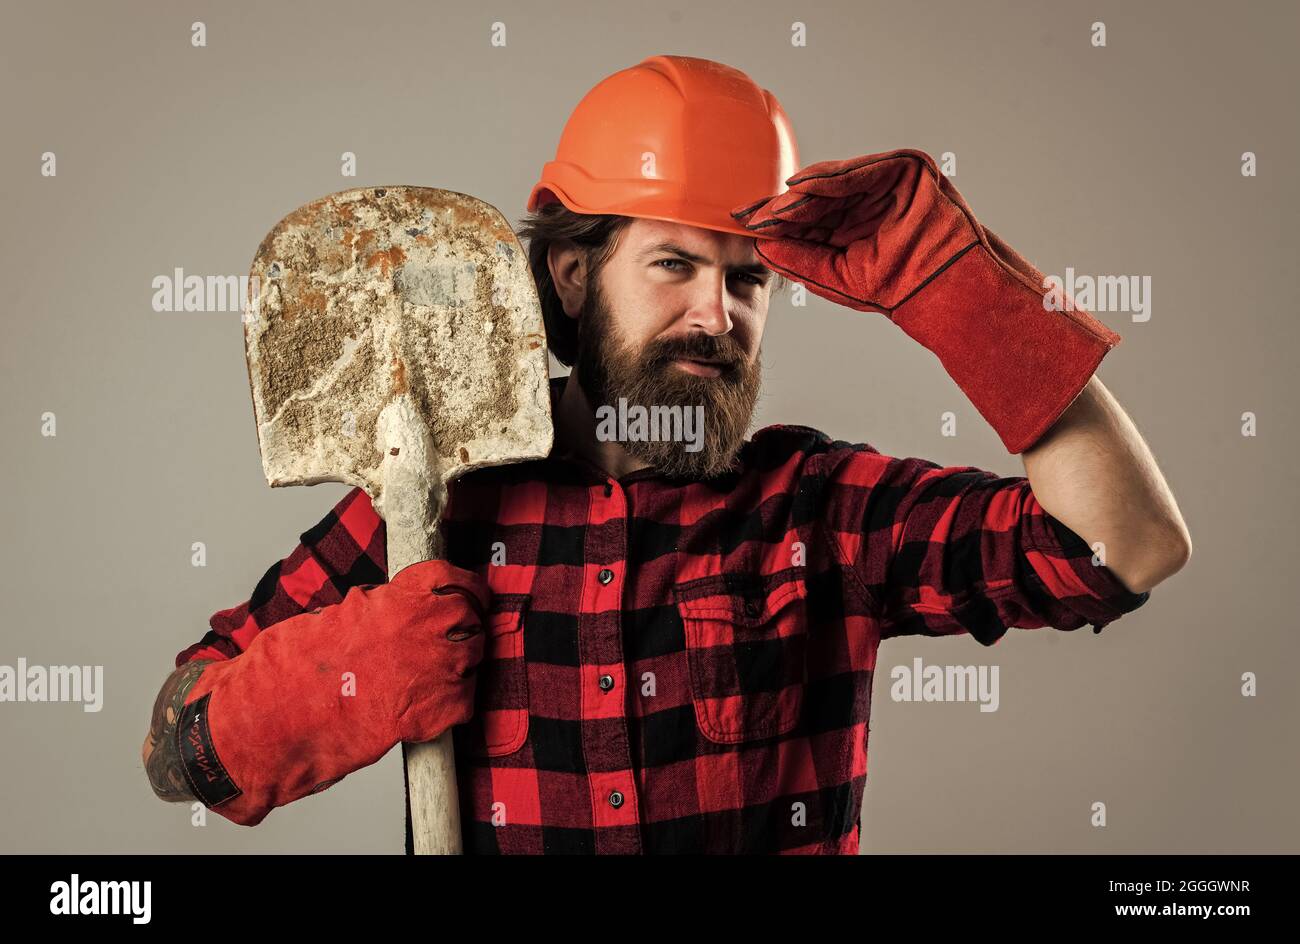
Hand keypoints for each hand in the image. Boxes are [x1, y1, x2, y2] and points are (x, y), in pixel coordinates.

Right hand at [174, 559, 488, 825]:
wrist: (273, 720)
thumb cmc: (291, 669)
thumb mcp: (336, 617)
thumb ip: (378, 608)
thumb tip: (399, 601)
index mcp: (396, 602)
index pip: (453, 580)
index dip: (465, 586)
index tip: (469, 592)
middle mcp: (420, 634)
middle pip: (471, 618)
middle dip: (465, 624)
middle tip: (450, 636)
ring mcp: (430, 675)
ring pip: (472, 659)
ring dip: (460, 663)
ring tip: (433, 672)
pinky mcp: (429, 717)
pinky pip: (464, 702)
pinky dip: (453, 703)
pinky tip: (429, 704)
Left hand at [730, 148, 1121, 454]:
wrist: (945, 292)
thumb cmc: (899, 289)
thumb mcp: (837, 276)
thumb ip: (801, 259)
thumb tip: (761, 247)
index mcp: (854, 220)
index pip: (808, 215)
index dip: (775, 221)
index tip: (741, 225)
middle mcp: (869, 197)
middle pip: (816, 197)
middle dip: (781, 207)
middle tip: (746, 214)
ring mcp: (889, 180)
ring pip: (835, 182)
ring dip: (800, 195)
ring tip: (770, 207)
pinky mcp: (908, 167)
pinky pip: (861, 170)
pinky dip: (830, 179)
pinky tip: (799, 189)